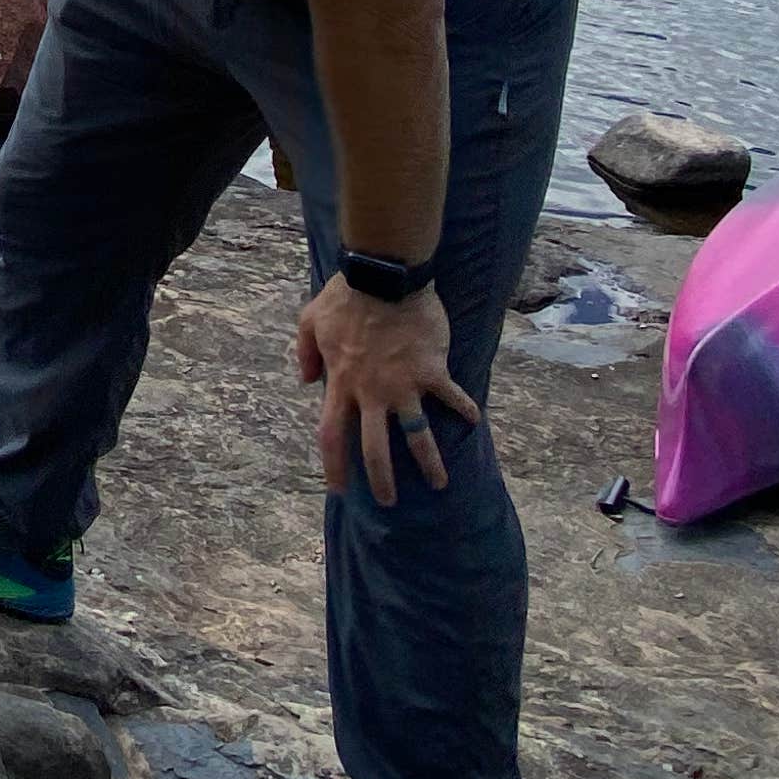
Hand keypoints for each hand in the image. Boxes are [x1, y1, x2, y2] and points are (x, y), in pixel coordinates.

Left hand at [292, 276, 477, 505]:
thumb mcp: (310, 321)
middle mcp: (373, 393)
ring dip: (429, 463)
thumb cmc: (345, 296)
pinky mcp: (433, 371)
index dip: (334, 467)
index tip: (339, 490)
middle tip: (389, 502)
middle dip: (382, 480)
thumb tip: (305, 381)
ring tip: (440, 483)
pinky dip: (464, 410)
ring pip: (417, 435)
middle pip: (375, 450)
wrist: (385, 276)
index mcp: (342, 384)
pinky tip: (474, 422)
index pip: (333, 436)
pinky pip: (451, 397)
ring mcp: (405, 385)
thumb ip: (305, 353)